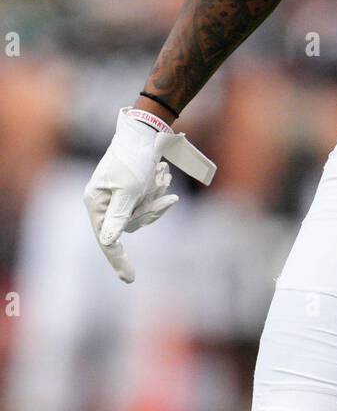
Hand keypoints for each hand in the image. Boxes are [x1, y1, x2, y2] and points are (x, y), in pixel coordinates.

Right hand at [84, 107, 215, 282]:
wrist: (147, 130)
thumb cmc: (135, 158)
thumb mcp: (129, 190)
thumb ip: (119, 217)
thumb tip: (108, 242)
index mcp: (96, 202)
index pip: (106, 239)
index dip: (118, 260)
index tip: (130, 280)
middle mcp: (103, 201)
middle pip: (131, 225)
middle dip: (151, 209)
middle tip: (167, 192)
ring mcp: (117, 196)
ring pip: (142, 214)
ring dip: (156, 196)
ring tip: (162, 174)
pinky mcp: (131, 190)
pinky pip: (148, 202)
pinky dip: (158, 191)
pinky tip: (164, 174)